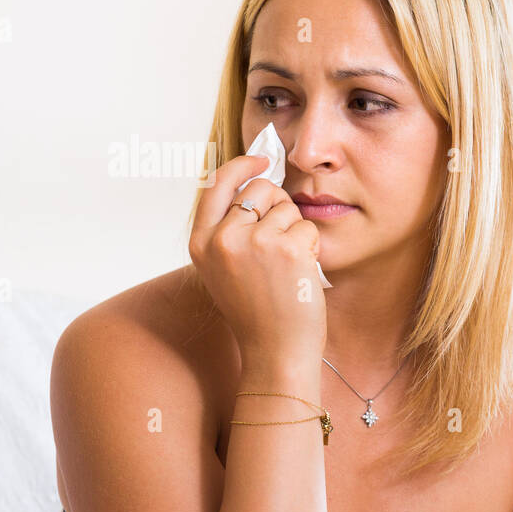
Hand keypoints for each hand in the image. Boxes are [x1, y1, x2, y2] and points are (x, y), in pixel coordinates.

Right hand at [188, 154, 326, 365]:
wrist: (275, 352)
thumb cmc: (257, 313)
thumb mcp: (225, 270)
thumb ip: (230, 231)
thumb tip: (256, 184)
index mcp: (200, 243)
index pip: (216, 185)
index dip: (241, 166)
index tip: (262, 159)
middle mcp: (222, 239)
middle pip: (260, 190)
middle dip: (280, 205)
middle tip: (283, 241)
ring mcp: (253, 242)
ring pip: (288, 208)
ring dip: (296, 231)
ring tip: (287, 268)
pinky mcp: (285, 248)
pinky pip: (307, 228)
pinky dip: (311, 248)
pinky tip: (301, 274)